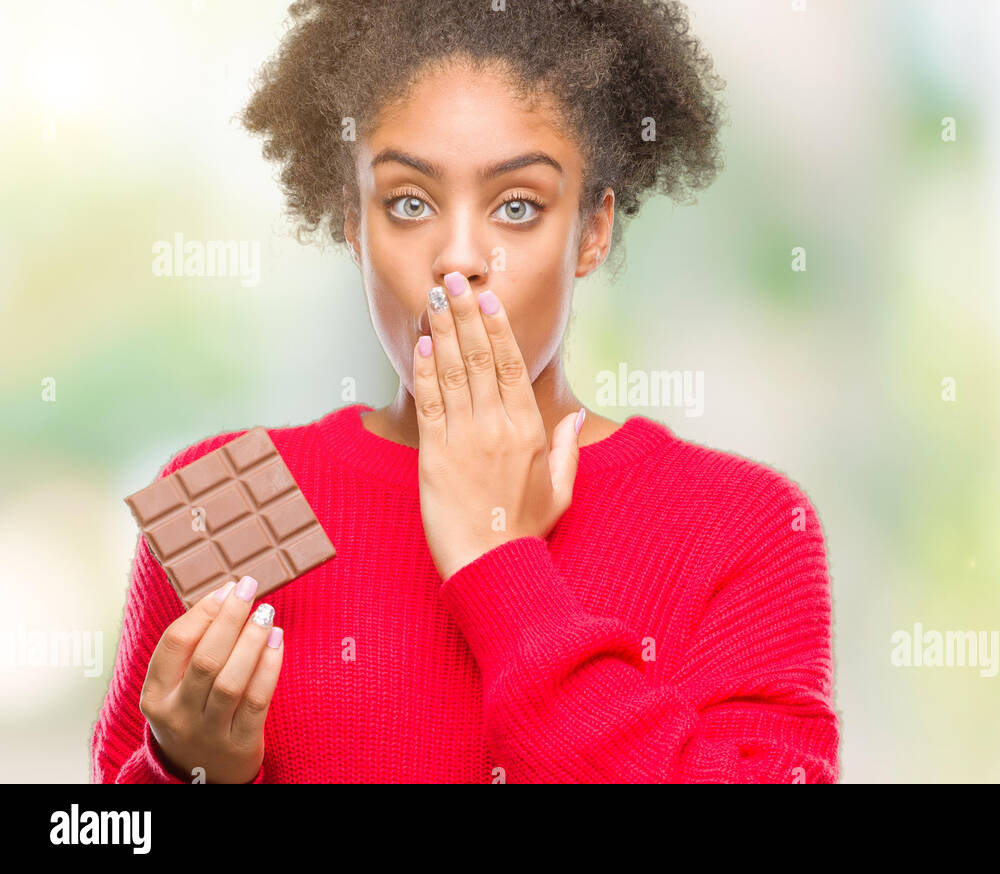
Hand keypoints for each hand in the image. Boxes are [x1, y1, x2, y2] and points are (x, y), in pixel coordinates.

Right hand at [139, 576, 282, 783]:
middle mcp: (178, 714)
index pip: (174, 644)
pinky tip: (277, 642)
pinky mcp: (240, 743)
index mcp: (155, 695)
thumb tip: (225, 597)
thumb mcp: (174, 690)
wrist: (200, 777)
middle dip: (230, 619)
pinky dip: (269, 668)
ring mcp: (208, 731)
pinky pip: (257, 700)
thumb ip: (190, 652)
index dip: (202, 612)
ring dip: (252, 641)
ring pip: (231, 681)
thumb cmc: (192, 716)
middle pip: (205, 659)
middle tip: (249, 588)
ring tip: (266, 613)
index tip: (226, 589)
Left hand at [412, 272, 583, 579]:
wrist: (490, 565)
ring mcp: (464, 437)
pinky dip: (424, 370)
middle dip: (465, 314)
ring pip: (453, 371)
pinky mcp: (435, 453)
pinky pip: (429, 402)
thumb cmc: (525, 531)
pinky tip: (422, 344)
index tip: (488, 299)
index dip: (499, 327)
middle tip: (455, 280)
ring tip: (433, 297)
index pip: (513, 365)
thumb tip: (572, 417)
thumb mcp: (561, 490)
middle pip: (481, 357)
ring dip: (443, 330)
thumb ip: (567, 449)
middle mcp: (497, 426)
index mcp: (529, 430)